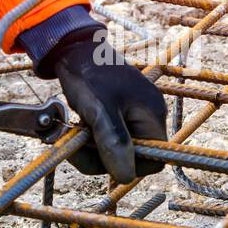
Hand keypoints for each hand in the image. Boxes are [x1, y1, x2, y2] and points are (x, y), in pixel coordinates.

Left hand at [43, 26, 166, 183]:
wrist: (74, 49)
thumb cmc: (89, 75)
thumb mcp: (99, 109)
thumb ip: (114, 142)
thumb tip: (126, 177)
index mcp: (152, 115)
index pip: (154, 161)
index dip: (127, 164)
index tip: (100, 153)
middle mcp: (148, 117)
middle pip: (132, 158)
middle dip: (103, 156)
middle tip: (78, 140)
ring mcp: (135, 115)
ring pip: (118, 150)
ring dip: (93, 148)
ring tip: (76, 130)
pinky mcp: (121, 113)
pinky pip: (110, 138)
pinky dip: (93, 138)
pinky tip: (81, 125)